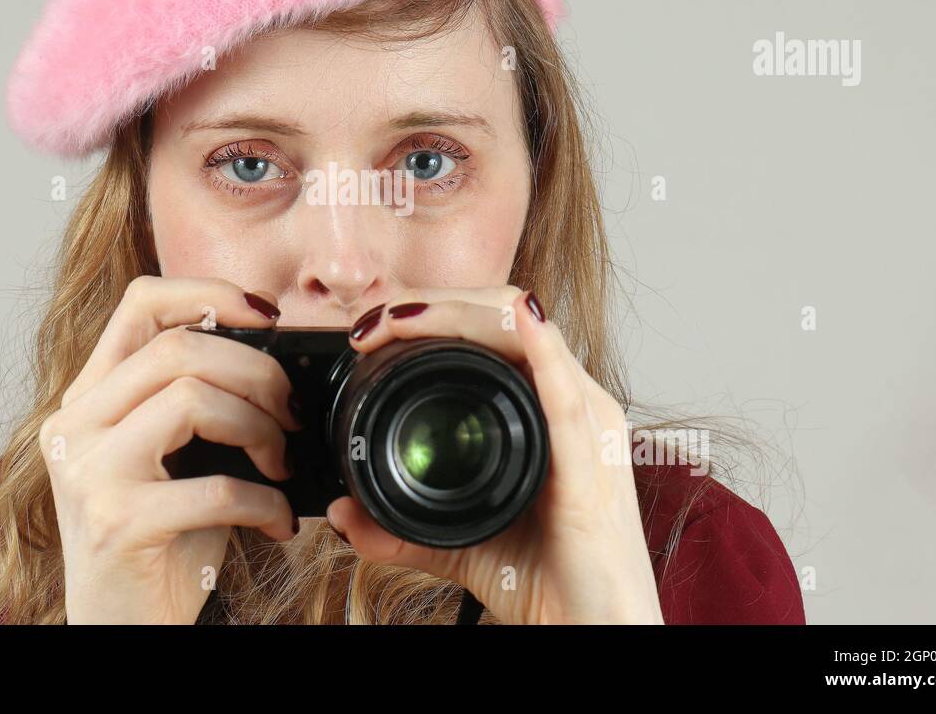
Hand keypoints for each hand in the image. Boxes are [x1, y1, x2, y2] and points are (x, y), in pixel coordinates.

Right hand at [39, 276, 300, 623]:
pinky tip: (278, 522)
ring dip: (261, 429)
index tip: (268, 316)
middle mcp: (74, 424)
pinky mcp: (117, 522)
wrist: (123, 628)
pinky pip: (216, 486)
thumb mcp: (174, 456)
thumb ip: (199, 401)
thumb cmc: (161, 541)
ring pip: (192, 397)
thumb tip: (277, 361)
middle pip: (179, 347)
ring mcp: (88, 472)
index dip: (209, 293)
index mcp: (88, 397)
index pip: (139, 302)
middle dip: (258, 372)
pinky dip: (266, 502)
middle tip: (291, 413)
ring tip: (281, 466)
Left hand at [331, 287, 663, 624]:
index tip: (371, 326)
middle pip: (505, 315)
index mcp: (546, 407)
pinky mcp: (593, 465)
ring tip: (403, 319)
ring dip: (461, 315)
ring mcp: (588, 428)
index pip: (491, 328)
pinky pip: (568, 398)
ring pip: (529, 336)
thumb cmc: (547, 581)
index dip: (432, 311)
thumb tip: (343, 512)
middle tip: (375, 321)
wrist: (590, 632)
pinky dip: (545, 353)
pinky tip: (524, 323)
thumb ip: (399, 529)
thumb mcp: (457, 543)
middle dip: (436, 303)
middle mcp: (572, 403)